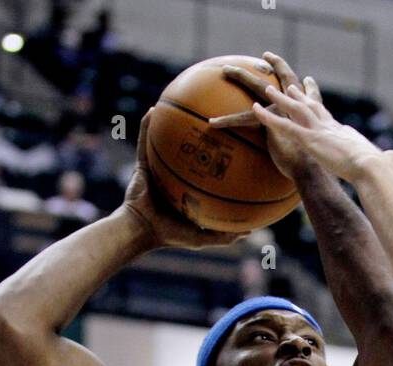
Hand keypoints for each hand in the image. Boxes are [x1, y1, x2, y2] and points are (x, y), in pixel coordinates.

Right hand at [120, 109, 245, 249]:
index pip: (209, 166)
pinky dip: (146, 126)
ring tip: (181, 100)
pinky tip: (152, 110)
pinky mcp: (143, 163)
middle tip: (215, 112)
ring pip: (167, 138)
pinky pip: (144, 140)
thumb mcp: (202, 237)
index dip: (221, 153)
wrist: (142, 231)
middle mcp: (176, 171)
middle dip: (200, 128)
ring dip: (171, 119)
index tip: (236, 140)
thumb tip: (250, 230)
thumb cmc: (171, 235)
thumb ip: (224, 235)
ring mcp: (159, 165)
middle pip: (192, 145)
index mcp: (190, 185)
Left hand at [217, 53, 392, 184]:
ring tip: (267, 88)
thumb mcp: (385, 163)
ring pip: (294, 111)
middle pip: (311, 107)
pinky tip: (256, 110)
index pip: (329, 117)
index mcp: (345, 133)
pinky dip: (269, 117)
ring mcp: (318, 132)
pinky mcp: (309, 140)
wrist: (372, 168)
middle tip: (290, 85)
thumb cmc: (379, 170)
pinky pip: (283, 126)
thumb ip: (391, 160)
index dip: (321, 107)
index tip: (316, 98)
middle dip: (300, 96)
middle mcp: (330, 127)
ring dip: (279, 99)